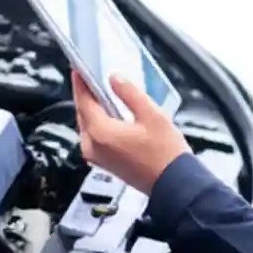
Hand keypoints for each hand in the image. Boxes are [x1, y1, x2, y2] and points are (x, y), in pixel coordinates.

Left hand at [71, 71, 192, 194]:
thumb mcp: (152, 114)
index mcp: (101, 133)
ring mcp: (97, 157)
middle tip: (90, 77)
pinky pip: (94, 137)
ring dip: (92, 109)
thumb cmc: (165, 154)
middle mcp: (93, 146)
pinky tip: (109, 114)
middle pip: (83, 113)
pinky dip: (98, 123)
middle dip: (86, 95)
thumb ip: (130, 93)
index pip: (84, 101)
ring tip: (101, 92)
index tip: (78, 69)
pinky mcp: (103, 163)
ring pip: (87, 125)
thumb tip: (114, 78)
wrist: (173, 184)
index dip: (81, 83)